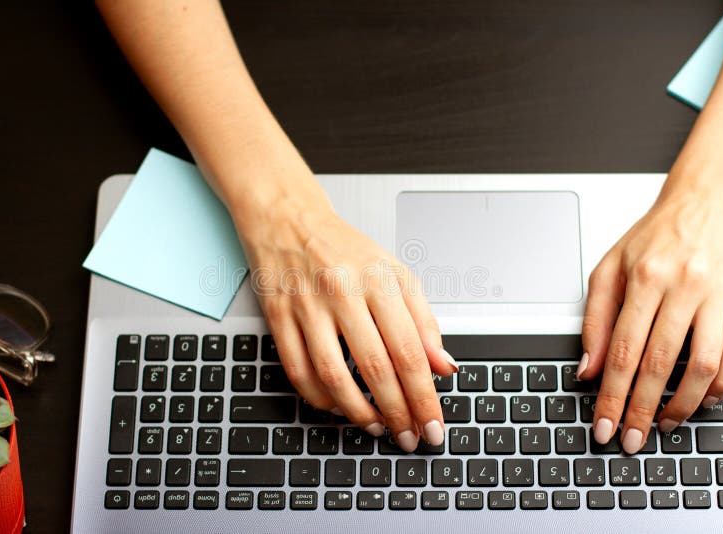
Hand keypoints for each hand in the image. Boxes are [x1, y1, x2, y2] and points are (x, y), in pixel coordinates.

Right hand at [238, 197, 457, 450]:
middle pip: (376, 368)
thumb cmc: (345, 248)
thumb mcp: (395, 273)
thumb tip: (444, 366)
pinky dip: (319, 398)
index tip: (434, 423)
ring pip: (334, 376)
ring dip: (358, 412)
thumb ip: (423, 320)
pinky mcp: (278, 317)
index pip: (410, 351)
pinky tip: (337, 406)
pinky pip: (298, 371)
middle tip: (411, 437)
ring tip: (377, 427)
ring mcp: (307, 306)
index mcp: (379, 280)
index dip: (424, 396)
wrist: (289, 220)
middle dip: (398, 413)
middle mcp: (343, 292)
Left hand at [579, 175, 722, 453]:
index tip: (604, 425)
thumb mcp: (610, 268)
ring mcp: (718, 297)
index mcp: (645, 277)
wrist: (711, 201)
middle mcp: (684, 287)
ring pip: (705, 366)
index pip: (624, 350)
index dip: (613, 394)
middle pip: (660, 363)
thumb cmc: (656, 235)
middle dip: (642, 410)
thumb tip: (588, 369)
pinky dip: (721, 386)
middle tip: (630, 439)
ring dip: (683, 404)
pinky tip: (702, 400)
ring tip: (663, 425)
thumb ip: (596, 319)